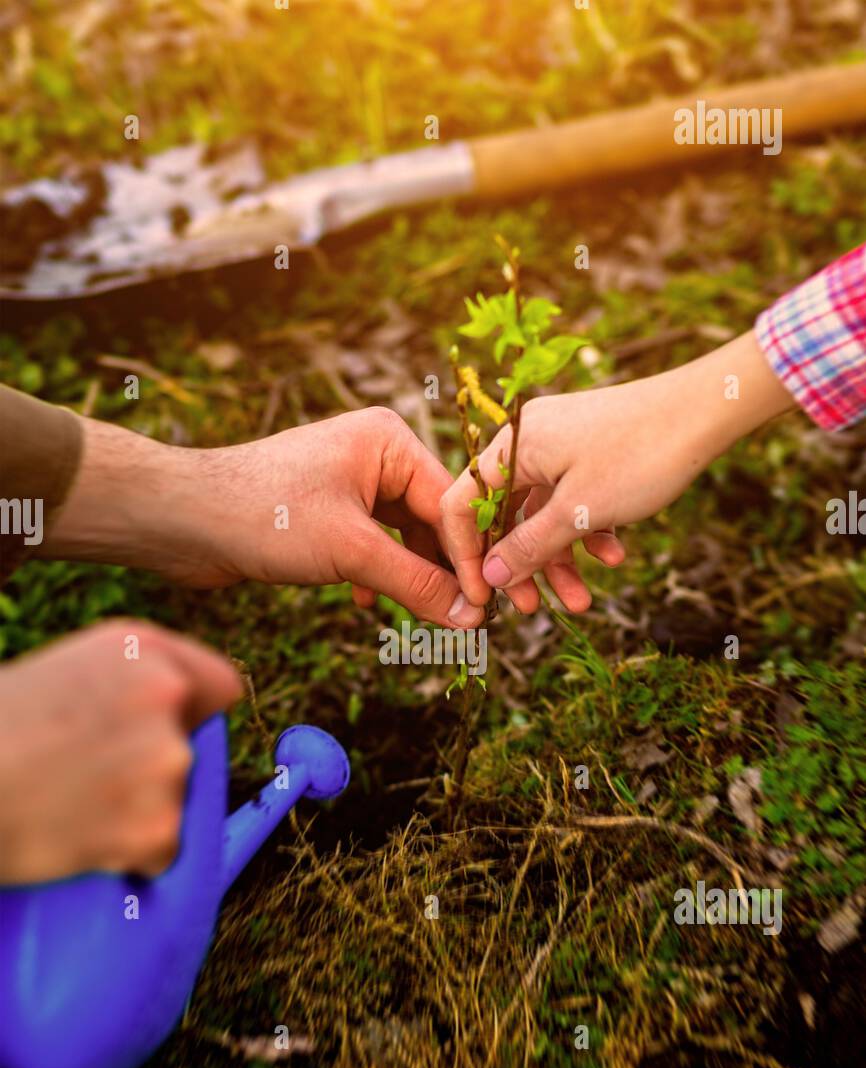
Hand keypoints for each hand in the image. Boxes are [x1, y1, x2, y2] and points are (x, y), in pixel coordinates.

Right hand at [0, 620, 241, 883]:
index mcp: (140, 647)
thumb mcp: (57, 674)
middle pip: (193, 748)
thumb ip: (122, 686)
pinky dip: (126, 856)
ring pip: (176, 801)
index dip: (188, 714)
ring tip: (70, 808)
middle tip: (90, 779)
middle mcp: (165, 695)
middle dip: (153, 768)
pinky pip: (159, 851)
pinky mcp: (159, 826)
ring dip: (137, 812)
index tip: (161, 734)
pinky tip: (75, 840)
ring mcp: (167, 761)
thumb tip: (162, 715)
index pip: (218, 685)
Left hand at [46, 406, 484, 628]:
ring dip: (413, 579)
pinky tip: (368, 607)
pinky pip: (373, 548)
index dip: (474, 558)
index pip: (453, 503)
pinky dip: (377, 578)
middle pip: (433, 521)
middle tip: (475, 619)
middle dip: (448, 572)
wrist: (183, 519)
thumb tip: (470, 616)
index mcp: (388, 441)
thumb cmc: (263, 514)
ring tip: (434, 622)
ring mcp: (350, 484)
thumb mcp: (351, 553)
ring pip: (403, 539)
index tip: (493, 606)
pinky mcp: (327, 514)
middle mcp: (374, 455)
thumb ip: (417, 584)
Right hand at [441, 330, 794, 612]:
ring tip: (581, 601)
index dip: (467, 554)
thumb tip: (491, 576)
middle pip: (504, 514)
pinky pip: (573, 500)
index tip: (483, 595)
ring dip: (559, 559)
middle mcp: (530, 441)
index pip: (462, 504)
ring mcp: (561, 445)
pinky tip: (614, 557)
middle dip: (520, 566)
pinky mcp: (590, 452)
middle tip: (532, 609)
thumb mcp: (578, 512)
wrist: (707, 410)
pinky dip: (587, 532)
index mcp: (514, 446)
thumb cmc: (641, 454)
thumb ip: (529, 547)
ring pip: (544, 514)